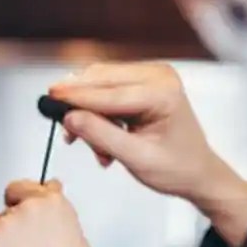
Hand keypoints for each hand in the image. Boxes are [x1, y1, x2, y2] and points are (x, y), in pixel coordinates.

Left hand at [0, 180, 139, 246]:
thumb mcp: (75, 241)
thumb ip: (56, 220)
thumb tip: (47, 211)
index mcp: (51, 204)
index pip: (22, 189)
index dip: (19, 206)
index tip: (20, 220)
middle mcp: (24, 210)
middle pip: (3, 217)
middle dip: (9, 238)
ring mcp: (0, 228)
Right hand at [47, 62, 246, 213]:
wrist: (198, 172)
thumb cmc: (176, 169)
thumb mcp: (137, 159)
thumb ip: (102, 137)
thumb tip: (69, 118)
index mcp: (164, 92)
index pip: (110, 93)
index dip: (76, 97)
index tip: (49, 99)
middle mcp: (159, 75)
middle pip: (102, 80)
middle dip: (80, 106)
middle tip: (66, 133)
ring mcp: (152, 75)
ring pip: (100, 84)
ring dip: (90, 115)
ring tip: (98, 152)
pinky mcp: (143, 81)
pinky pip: (107, 90)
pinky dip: (99, 114)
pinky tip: (102, 143)